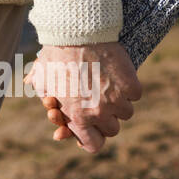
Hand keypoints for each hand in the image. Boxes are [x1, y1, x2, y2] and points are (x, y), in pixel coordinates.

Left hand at [25, 42, 141, 153]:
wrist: (76, 33)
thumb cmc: (55, 56)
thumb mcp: (43, 79)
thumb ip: (46, 96)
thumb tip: (49, 104)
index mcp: (77, 117)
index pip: (93, 145)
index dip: (93, 138)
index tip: (93, 129)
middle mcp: (98, 113)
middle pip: (112, 129)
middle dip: (106, 118)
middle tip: (100, 102)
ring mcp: (116, 100)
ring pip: (126, 113)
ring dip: (120, 103)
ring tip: (109, 86)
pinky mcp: (130, 85)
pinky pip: (135, 95)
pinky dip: (130, 88)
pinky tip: (120, 77)